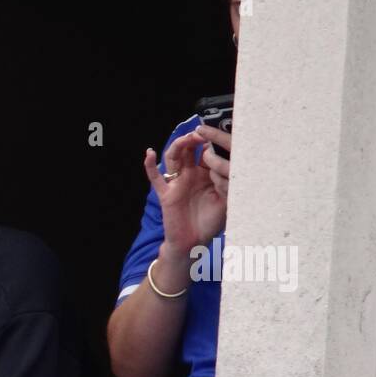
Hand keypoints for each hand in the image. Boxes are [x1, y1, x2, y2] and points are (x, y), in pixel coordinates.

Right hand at [143, 126, 229, 255]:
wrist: (194, 243)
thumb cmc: (210, 222)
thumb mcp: (226, 200)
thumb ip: (225, 182)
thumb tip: (218, 165)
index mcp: (207, 175)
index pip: (208, 152)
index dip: (211, 141)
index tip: (217, 133)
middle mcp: (191, 175)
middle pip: (189, 150)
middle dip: (194, 139)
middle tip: (202, 134)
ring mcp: (177, 183)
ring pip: (173, 158)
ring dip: (178, 146)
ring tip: (185, 140)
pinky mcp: (166, 194)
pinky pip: (155, 178)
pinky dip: (150, 165)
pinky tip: (150, 153)